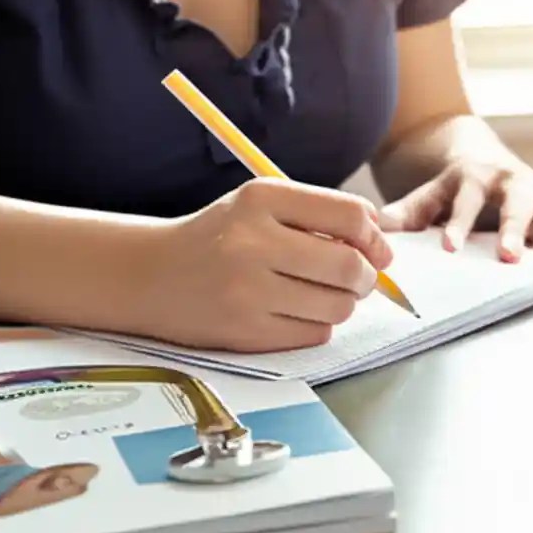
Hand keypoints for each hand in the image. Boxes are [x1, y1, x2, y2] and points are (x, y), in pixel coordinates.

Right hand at [133, 178, 392, 351]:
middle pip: (350, 266)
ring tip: (323, 294)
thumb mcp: (261, 205)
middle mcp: (253, 242)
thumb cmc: (220, 237)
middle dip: (368, 276)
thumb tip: (382, 247)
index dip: (375, 237)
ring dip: (344, 303)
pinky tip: (296, 312)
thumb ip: (320, 215)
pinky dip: (318, 325)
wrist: (149, 275)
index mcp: (262, 198)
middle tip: (360, 279)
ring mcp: (247, 291)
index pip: (350, 215)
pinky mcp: (245, 332)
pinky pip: (315, 334)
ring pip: (338, 306)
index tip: (376, 249)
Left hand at [377, 161, 532, 263]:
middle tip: (511, 257)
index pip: (468, 198)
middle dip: (517, 228)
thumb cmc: (458, 187)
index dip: (460, 222)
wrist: (486, 158)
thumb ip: (410, 212)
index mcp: (476, 176)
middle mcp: (514, 181)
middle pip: (520, 201)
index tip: (451, 248)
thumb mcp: (431, 194)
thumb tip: (381, 227)